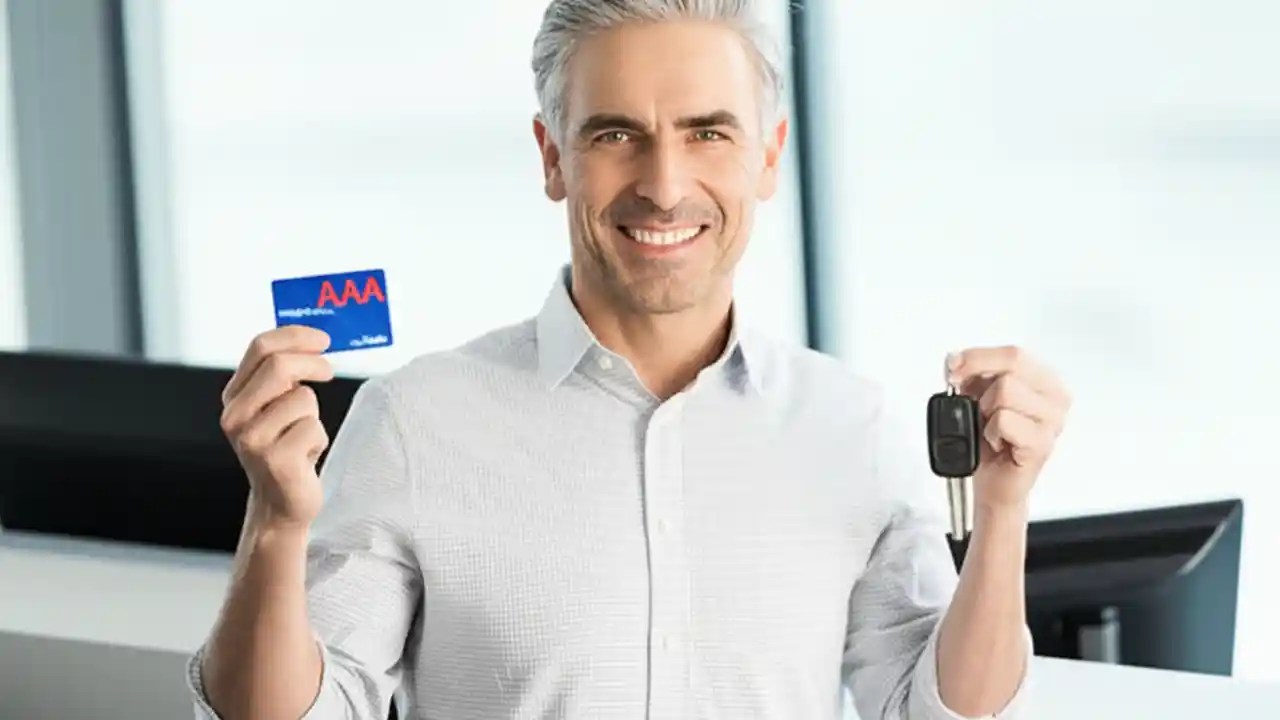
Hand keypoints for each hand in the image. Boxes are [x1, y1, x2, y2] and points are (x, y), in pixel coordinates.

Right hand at [220, 326, 334, 529]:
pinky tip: (305, 458)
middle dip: (312, 363)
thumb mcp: (277, 407)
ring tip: (303, 437)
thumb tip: (314, 341)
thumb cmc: (286, 448)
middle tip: (329, 370)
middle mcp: (235, 416)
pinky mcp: (275, 460)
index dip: (295, 336)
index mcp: (234, 397)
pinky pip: (313, 428)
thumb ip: (283, 376)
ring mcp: (252, 440)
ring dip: (315, 415)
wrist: (280, 503)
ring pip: (303, 399)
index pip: (260, 348)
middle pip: (279, 366)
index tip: (322, 340)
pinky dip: (318, 440)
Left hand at [947, 346, 1070, 511]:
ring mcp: (1053, 421)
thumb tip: (954, 359)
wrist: (993, 483)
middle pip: (1012, 365)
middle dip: (981, 383)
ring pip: (1006, 390)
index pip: (1014, 353)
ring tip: (992, 429)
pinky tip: (998, 443)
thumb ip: (972, 373)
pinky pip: (1004, 420)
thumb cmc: (989, 442)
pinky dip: (990, 432)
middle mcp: (1055, 398)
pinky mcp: (1042, 443)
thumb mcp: (977, 397)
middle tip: (975, 406)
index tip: (954, 367)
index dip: (978, 357)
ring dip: (986, 412)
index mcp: (1045, 380)